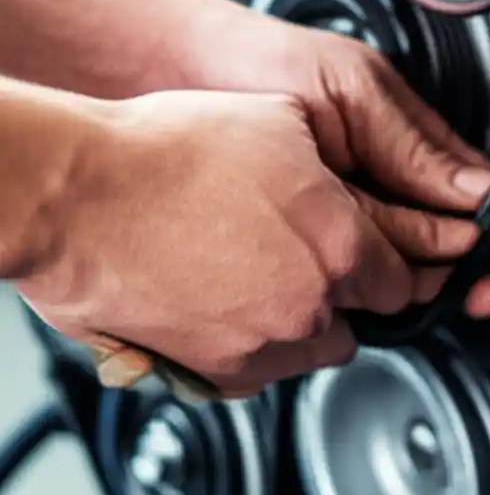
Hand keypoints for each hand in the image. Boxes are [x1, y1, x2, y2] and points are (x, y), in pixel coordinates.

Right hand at [18, 90, 414, 396]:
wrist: (80, 194)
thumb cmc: (168, 152)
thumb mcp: (282, 122)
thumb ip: (338, 164)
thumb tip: (356, 180)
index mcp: (344, 244)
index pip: (405, 280)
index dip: (390, 264)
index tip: (379, 257)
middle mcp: (313, 303)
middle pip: (363, 320)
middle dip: (347, 294)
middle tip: (311, 260)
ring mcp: (264, 343)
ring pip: (313, 350)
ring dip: (303, 323)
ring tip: (263, 278)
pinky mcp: (215, 369)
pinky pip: (260, 372)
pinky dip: (255, 348)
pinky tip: (229, 305)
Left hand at [181, 11, 489, 317]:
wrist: (167, 77)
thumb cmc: (260, 63)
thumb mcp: (352, 91)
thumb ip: (415, 146)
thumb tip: (482, 190)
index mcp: (417, 146)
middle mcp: (393, 190)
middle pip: (464, 246)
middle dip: (486, 271)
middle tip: (481, 288)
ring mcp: (356, 223)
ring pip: (415, 272)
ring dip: (430, 286)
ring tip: (415, 282)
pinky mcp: (315, 253)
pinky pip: (358, 286)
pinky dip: (372, 299)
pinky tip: (367, 298)